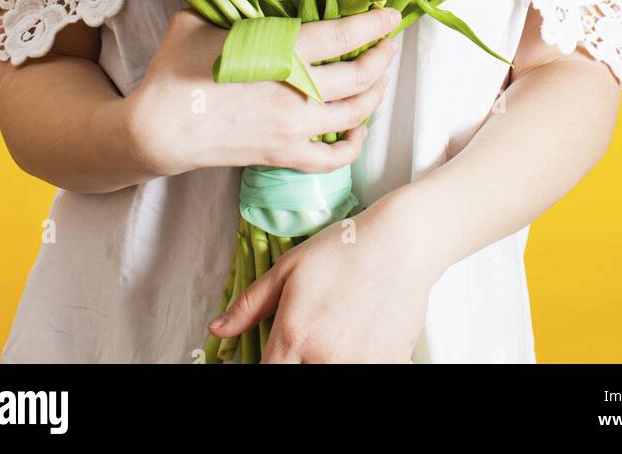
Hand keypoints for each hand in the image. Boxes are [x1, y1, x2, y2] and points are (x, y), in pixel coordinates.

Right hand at [125, 5, 400, 177]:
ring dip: (374, 94)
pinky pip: (332, 158)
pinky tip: (358, 129)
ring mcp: (293, 128)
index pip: (344, 35)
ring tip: (378, 78)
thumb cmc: (176, 71)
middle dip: (382, 58)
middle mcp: (296, 92)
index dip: (374, 24)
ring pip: (355, 115)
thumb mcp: (197, 20)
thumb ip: (226, 2)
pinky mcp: (282, 155)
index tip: (391, 15)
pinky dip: (354, 145)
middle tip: (387, 44)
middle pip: (360, 76)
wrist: (158, 130)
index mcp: (281, 53)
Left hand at [207, 190, 438, 362]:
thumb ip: (250, 305)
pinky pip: (360, 371)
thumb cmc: (346, 249)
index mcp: (294, 336)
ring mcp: (358, 367)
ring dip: (325, 360)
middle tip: (307, 338)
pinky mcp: (386, 366)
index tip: (272, 357)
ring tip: (336, 333)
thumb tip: (218, 329)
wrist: (402, 244)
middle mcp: (325, 359)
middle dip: (296, 361)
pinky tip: (358, 336)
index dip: (264, 365)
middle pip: (297, 377)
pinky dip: (355, 357)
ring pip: (328, 376)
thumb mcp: (288, 268)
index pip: (265, 374)